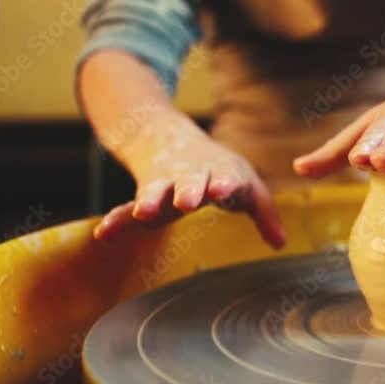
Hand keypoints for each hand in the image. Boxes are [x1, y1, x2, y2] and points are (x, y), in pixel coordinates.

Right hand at [93, 111, 285, 247]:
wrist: (168, 138)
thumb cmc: (218, 170)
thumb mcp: (245, 185)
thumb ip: (264, 213)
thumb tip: (281, 245)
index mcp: (221, 172)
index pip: (227, 178)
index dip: (226, 184)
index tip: (224, 191)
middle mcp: (192, 175)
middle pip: (190, 181)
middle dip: (189, 189)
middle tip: (188, 200)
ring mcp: (164, 183)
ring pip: (156, 190)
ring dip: (151, 200)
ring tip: (145, 213)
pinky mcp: (144, 195)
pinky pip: (127, 208)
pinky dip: (116, 220)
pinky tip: (104, 234)